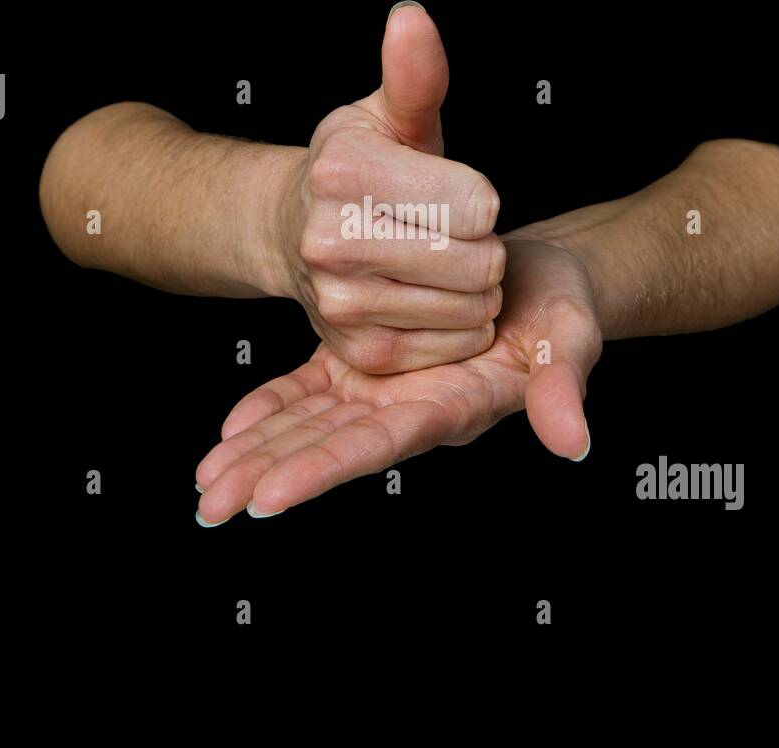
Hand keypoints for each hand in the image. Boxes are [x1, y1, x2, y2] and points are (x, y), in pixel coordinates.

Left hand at [195, 235, 602, 523]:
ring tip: (205, 482)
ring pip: (311, 424)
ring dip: (257, 451)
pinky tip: (233, 426)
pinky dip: (273, 405)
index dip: (322, 469)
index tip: (268, 497)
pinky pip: (312, 390)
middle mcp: (409, 409)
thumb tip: (573, 443)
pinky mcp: (368, 360)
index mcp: (451, 409)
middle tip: (209, 505)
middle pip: (330, 447)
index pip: (378, 447)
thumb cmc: (560, 306)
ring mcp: (384, 387)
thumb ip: (562, 388)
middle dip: (268, 474)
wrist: (537, 274)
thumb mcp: (570, 338)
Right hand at [272, 2, 506, 374]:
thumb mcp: (385, 116)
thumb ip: (414, 74)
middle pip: (479, 260)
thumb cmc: (355, 169)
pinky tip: (428, 300)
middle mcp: (332, 240)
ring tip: (439, 267)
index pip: (478, 203)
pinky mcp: (358, 351)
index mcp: (345, 173)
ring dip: (474, 289)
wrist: (290, 233)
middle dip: (482, 246)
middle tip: (449, 234)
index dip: (478, 198)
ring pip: (472, 306)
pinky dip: (458, 325)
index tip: (448, 193)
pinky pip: (455, 344)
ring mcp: (342, 302)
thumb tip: (412, 17)